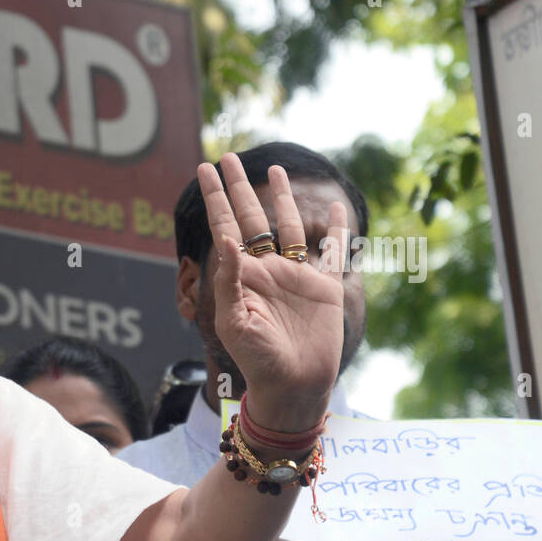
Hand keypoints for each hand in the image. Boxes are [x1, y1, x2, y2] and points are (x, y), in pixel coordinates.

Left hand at [198, 154, 347, 430]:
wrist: (293, 385)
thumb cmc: (257, 359)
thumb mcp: (235, 321)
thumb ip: (229, 279)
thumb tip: (226, 238)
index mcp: (242, 276)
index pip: (226, 226)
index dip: (216, 198)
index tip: (204, 167)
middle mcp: (267, 269)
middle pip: (252, 217)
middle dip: (239, 188)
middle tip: (228, 156)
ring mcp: (296, 276)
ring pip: (289, 226)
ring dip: (281, 197)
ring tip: (273, 170)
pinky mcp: (325, 286)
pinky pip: (333, 250)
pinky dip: (338, 228)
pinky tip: (338, 206)